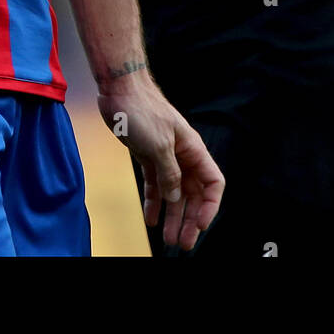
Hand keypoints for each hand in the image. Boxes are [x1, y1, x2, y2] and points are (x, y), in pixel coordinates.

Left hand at [98, 75, 223, 250]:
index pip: (213, 182)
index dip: (210, 206)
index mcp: (193, 150)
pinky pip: (155, 185)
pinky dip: (154, 202)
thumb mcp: (159, 145)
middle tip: (183, 243)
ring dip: (173, 216)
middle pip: (193, 194)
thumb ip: (170, 174)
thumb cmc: (143, 110)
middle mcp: (182, 156)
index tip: (201, 225)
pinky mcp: (147, 156)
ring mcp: (165, 157)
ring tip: (169, 239)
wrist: (120, 90)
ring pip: (174, 193)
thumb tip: (176, 199)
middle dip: (190, 219)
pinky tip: (151, 219)